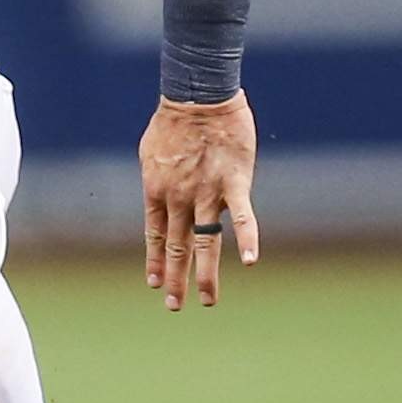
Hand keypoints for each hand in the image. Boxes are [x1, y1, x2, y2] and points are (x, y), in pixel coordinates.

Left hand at [139, 92, 259, 311]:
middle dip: (175, 279)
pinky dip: (248, 239)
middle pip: (176, 247)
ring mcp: (206, 194)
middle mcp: (178, 199)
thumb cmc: (173, 119)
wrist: (197, 97)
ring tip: (207, 300)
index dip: (155, 261)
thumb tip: (158, 190)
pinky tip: (250, 262)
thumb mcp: (150, 152)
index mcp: (157, 192)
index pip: (154, 236)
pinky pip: (242, 217)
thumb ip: (157, 177)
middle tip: (174, 305)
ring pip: (204, 243)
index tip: (155, 283)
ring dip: (205, 274)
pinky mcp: (233, 184)